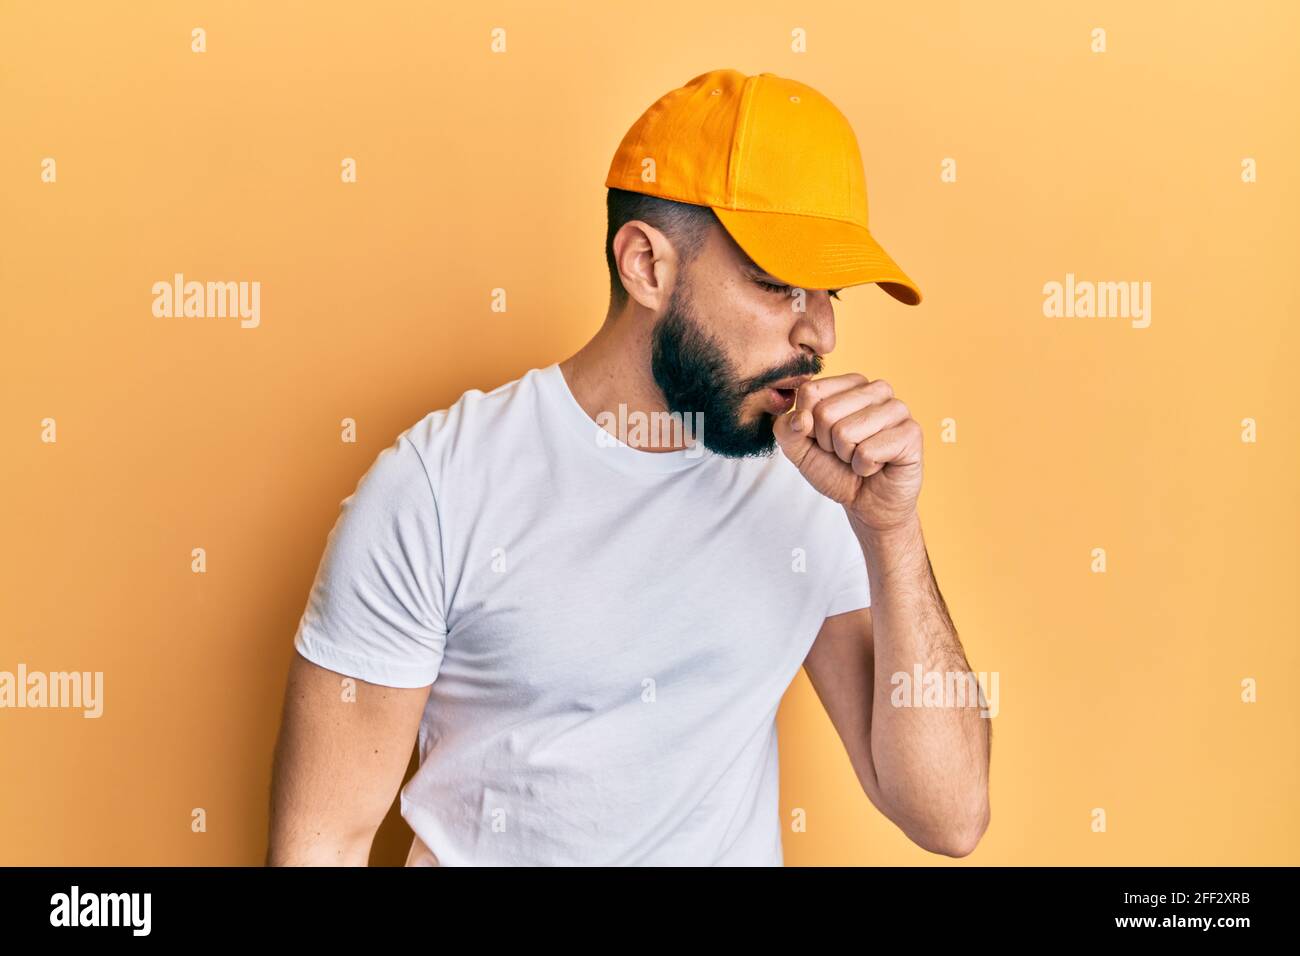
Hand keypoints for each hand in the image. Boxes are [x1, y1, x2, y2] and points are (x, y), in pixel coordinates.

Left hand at [773, 373, 922, 532]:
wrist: (867, 503)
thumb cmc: (837, 470)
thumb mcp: (800, 450)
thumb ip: (787, 429)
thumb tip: (801, 419)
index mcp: (850, 384)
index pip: (810, 392)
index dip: (808, 426)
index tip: (825, 439)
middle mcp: (877, 389)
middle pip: (825, 412)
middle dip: (828, 443)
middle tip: (846, 452)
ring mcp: (898, 409)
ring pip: (845, 432)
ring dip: (847, 456)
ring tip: (861, 458)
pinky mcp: (911, 433)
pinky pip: (867, 452)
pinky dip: (864, 468)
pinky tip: (878, 466)